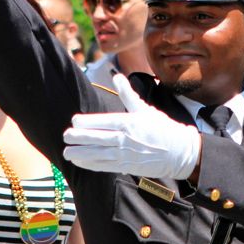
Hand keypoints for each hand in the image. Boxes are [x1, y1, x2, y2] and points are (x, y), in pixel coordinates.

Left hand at [63, 74, 201, 178]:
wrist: (179, 152)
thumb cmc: (162, 128)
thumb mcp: (145, 109)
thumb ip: (128, 94)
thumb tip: (117, 77)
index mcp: (128, 122)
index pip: (102, 122)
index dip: (85, 123)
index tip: (74, 122)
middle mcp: (124, 139)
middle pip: (96, 138)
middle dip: (78, 138)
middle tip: (64, 136)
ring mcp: (125, 154)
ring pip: (97, 154)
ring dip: (80, 153)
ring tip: (66, 152)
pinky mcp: (126, 166)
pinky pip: (104, 165)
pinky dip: (90, 164)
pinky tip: (80, 162)